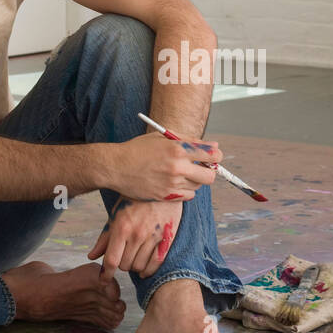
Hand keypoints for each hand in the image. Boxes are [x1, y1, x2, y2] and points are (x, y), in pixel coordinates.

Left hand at [88, 198, 182, 277]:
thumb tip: (91, 256)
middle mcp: (137, 234)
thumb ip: (104, 238)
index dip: (106, 274)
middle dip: (121, 264)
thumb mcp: (116, 215)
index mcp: (122, 228)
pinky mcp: (167, 238)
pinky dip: (149, 270)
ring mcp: (153, 236)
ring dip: (134, 267)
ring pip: (139, 266)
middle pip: (125, 265)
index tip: (104, 281)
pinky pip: (156, 263)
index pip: (111, 260)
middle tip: (123, 257)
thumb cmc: (134, 199)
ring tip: (133, 259)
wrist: (160, 185)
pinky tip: (144, 270)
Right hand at [105, 132, 220, 202]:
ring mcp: (172, 183)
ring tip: (183, 173)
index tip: (214, 156)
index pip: (212, 154)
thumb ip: (188, 140)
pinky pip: (188, 196)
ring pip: (199, 186)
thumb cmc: (138, 149)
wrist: (116, 166)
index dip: (216, 155)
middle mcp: (177, 167)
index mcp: (178, 149)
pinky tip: (177, 182)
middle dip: (210, 171)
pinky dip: (187, 190)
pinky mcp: (166, 196)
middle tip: (203, 167)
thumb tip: (212, 145)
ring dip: (195, 179)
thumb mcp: (162, 137)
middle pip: (210, 175)